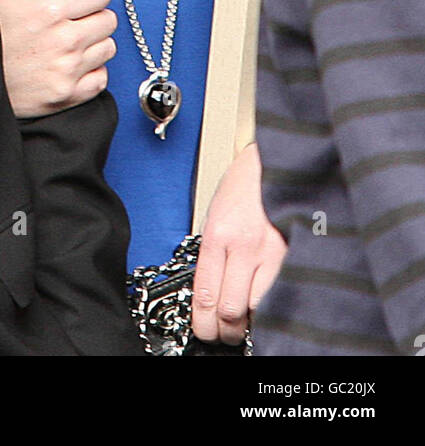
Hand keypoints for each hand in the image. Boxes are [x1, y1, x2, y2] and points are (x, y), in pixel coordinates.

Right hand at [0, 0, 117, 118]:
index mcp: (49, 10)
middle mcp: (64, 41)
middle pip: (108, 19)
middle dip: (92, 15)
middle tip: (69, 21)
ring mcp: (67, 71)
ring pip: (108, 47)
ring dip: (92, 43)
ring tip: (66, 43)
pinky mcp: (67, 96)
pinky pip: (101, 78)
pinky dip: (90, 71)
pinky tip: (68, 65)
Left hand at [191, 143, 286, 343]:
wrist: (278, 163)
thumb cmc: (246, 184)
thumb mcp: (216, 212)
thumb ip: (212, 251)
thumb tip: (208, 288)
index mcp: (218, 235)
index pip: (204, 294)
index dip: (202, 323)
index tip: (202, 330)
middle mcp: (243, 246)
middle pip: (229, 310)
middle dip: (224, 330)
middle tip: (223, 332)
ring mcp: (271, 253)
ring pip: (256, 309)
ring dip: (249, 322)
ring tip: (245, 320)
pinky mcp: (293, 255)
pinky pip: (279, 294)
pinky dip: (271, 307)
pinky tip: (266, 306)